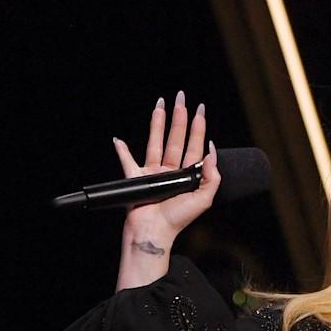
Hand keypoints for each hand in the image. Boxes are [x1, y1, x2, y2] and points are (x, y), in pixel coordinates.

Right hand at [113, 91, 219, 237]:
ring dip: (157, 124)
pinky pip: (127, 161)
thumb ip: (212, 175)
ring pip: (155, 142)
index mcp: (187, 175)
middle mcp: (171, 171)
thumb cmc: (178, 219)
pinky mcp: (136, 179)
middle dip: (179, 117)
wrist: (154, 232)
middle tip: (181, 97)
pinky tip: (119, 139)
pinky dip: (122, 150)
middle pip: (176, 138)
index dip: (198, 127)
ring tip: (160, 105)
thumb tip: (211, 150)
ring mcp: (153, 174)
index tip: (200, 109)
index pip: (194, 145)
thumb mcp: (204, 198)